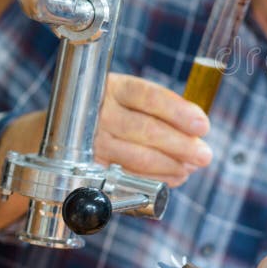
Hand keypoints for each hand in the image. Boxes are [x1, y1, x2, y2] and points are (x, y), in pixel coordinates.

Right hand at [94, 73, 211, 186]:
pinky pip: (127, 177)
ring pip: (138, 157)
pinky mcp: (89, 166)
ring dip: (171, 165)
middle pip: (147, 130)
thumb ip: (164, 109)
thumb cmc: (114, 109)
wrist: (61, 126)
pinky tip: (174, 177)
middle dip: (181, 145)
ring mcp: (91, 142)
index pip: (150, 97)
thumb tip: (198, 133)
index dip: (179, 113)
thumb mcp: (133, 97)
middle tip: (205, 155)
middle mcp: (100, 113)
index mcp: (116, 88)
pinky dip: (155, 179)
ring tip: (191, 167)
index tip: (203, 126)